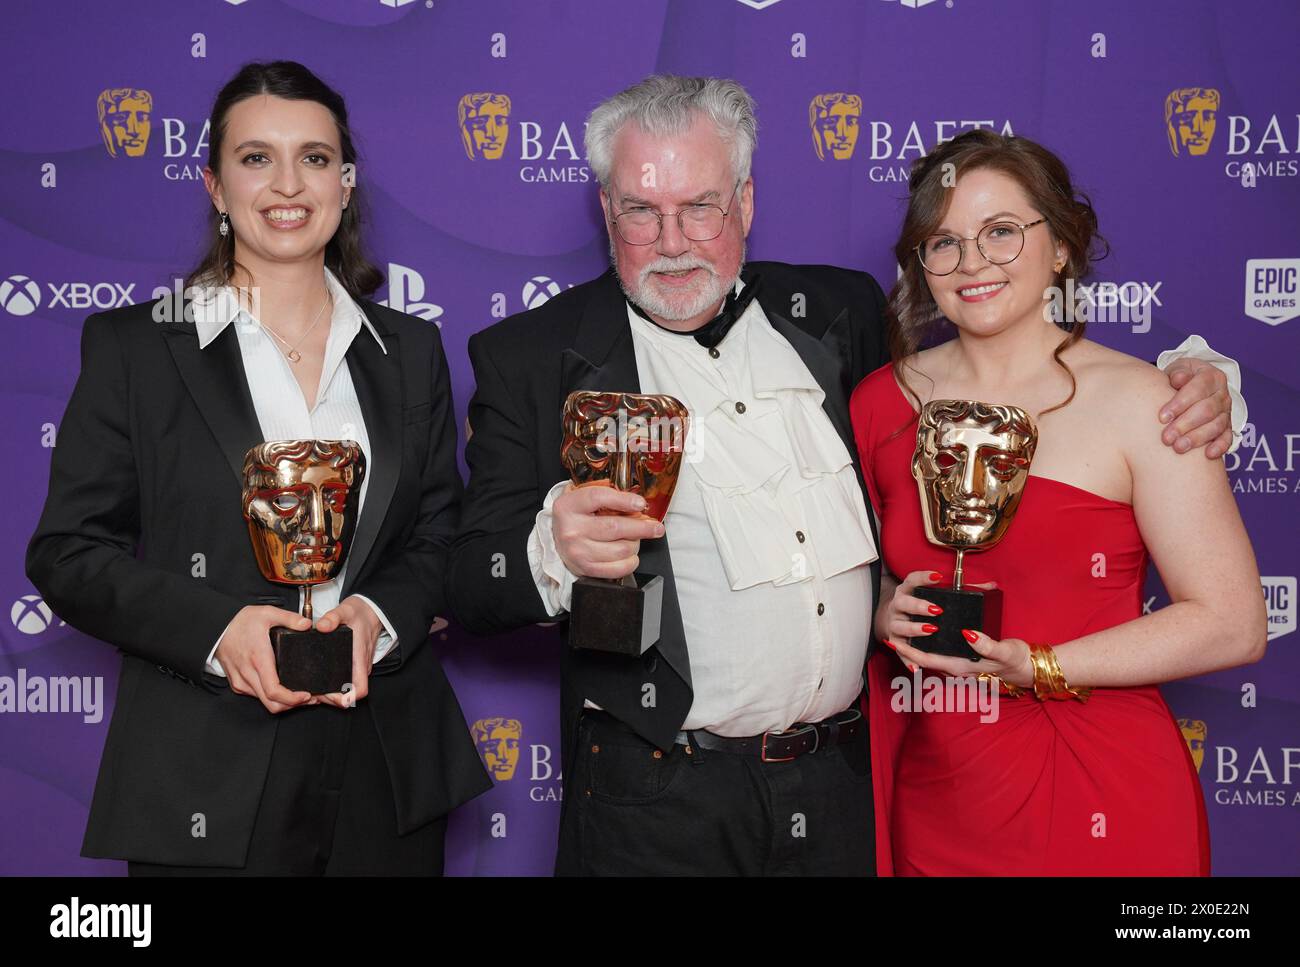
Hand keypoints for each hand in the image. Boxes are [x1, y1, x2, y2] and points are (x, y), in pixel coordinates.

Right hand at [215, 605, 314, 713]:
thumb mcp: (267, 613)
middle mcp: (248, 674)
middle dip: (293, 704)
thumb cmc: (240, 622)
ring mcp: (241, 682)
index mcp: (258, 659)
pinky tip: (283, 690)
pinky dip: (271, 698)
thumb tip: (307, 624)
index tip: (307, 695)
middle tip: (311, 698)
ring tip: (300, 694)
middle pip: (272, 703)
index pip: (274, 690)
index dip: (292, 698)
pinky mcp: (238, 684)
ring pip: (265, 702)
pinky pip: (257, 697)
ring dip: (284, 702)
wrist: (217, 628)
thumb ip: (289, 618)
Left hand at [312, 595, 381, 708]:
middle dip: (331, 699)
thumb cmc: (360, 613)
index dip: (345, 699)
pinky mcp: (355, 666)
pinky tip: (319, 681)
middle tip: (311, 693)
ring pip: (347, 691)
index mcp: (360, 659)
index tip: (328, 696)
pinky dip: (333, 686)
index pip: (360, 690)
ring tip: (312, 689)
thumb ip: (333, 617)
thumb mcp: (346, 611)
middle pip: (349, 695)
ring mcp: (359, 668)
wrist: (372, 610)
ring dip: (331, 695)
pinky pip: (346, 683)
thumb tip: (321, 626)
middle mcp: (361, 668)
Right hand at [552, 483, 664, 579]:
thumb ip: (607, 496)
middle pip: (615, 527)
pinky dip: (631, 562)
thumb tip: (638, 504)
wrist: (556, 540)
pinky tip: (630, 555)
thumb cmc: (577, 517)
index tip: (641, 504)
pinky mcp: (586, 569)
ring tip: (635, 539)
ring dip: (635, 544)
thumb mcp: (583, 499)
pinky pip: (618, 569)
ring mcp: (578, 551)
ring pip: (621, 549)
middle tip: (656, 527)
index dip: (623, 500)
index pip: (598, 497)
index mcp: (569, 506)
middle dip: (642, 527)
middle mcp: (571, 529)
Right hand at [874, 569, 997, 648]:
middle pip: (902, 602)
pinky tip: (916, 666)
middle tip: (936, 610)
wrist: (900, 616)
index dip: (923, 577)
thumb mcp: (944, 596)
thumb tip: (991, 586)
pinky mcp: (898, 641)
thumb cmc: (924, 605)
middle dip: (918, 605)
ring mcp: (896, 623)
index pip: (912, 579)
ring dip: (913, 628)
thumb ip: (968, 591)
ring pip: (898, 627)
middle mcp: (899, 606)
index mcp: (909, 590)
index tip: (938, 576)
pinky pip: (901, 651)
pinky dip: (906, 658)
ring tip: (930, 629)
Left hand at [884, 628, 1032, 689]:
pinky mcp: (964, 659)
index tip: (894, 642)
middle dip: (906, 650)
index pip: (928, 661)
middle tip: (889, 636)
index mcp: (962, 667)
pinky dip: (928, 647)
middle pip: (924, 660)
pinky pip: (939, 655)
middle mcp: (957, 668)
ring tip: (900, 634)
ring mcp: (960, 665)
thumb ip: (988, 645)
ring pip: (931, 658)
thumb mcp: (1004, 651)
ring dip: (915, 648)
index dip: (909, 652)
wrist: (1027, 668)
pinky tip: (923, 637)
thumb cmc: (1016, 660)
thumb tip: (968, 635)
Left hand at [1160, 358, 1232, 458]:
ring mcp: (1226, 412)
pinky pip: (1227, 437)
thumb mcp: (1178, 369)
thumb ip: (1178, 373)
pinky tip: (1209, 455)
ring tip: (1178, 448)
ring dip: (1197, 438)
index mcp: (1211, 377)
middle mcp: (1222, 394)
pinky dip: (1220, 446)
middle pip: (1206, 410)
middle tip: (1166, 438)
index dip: (1180, 404)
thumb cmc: (1181, 377)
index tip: (1162, 417)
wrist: (1193, 383)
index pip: (1198, 389)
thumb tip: (1178, 378)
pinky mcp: (1227, 427)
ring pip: (1216, 426)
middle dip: (1185, 425)